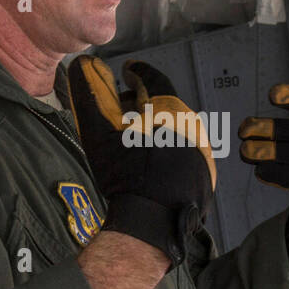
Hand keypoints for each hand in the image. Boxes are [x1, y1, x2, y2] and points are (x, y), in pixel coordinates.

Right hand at [67, 56, 215, 268]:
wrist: (153, 223)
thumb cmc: (124, 176)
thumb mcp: (99, 133)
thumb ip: (90, 94)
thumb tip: (82, 66)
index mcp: (169, 110)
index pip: (154, 79)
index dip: (139, 72)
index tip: (129, 70)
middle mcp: (193, 125)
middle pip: (166, 104)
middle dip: (145, 102)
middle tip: (124, 108)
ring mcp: (203, 151)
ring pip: (178, 128)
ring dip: (158, 127)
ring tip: (136, 139)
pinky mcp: (206, 174)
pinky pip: (187, 152)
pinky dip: (170, 150)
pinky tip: (153, 163)